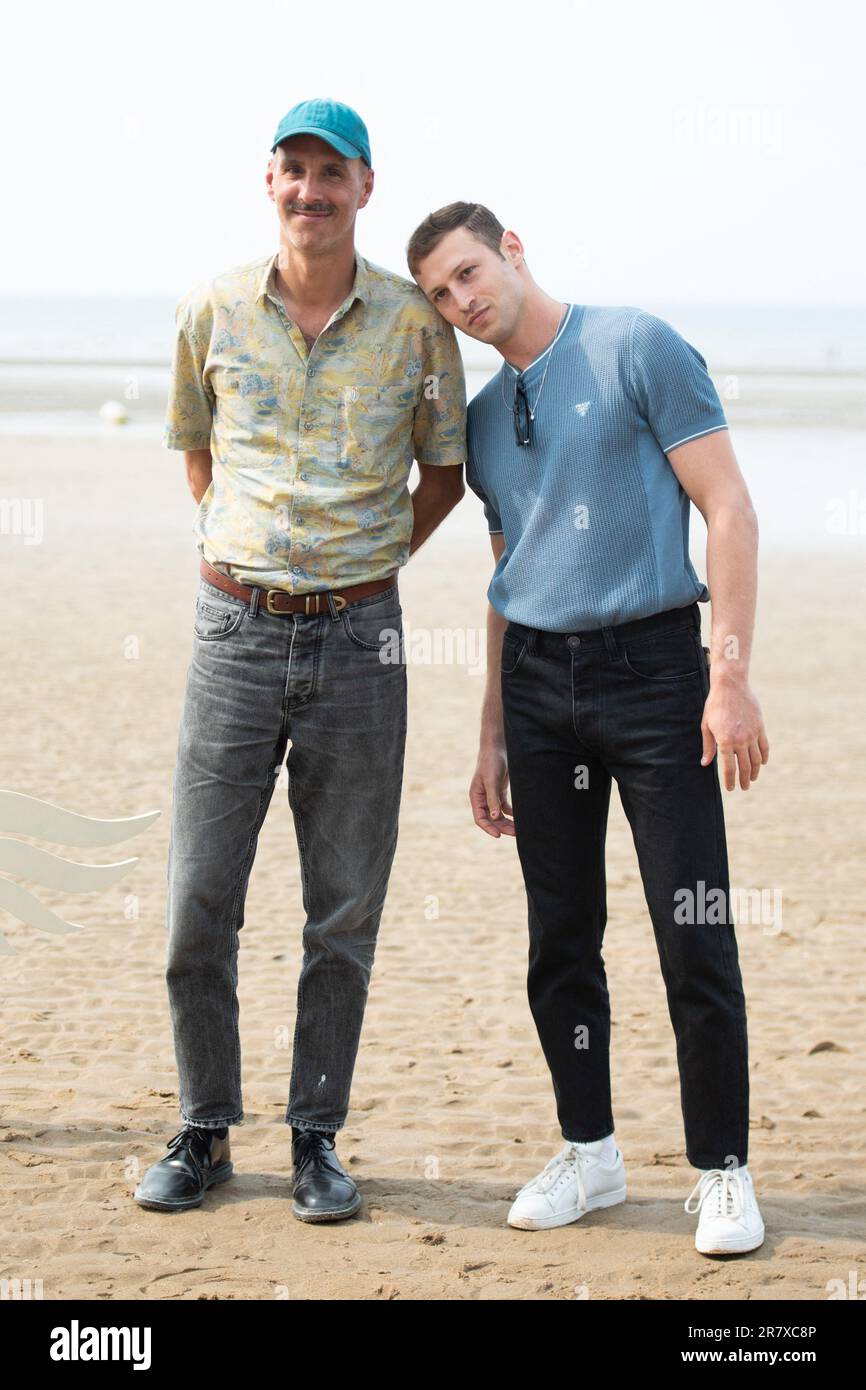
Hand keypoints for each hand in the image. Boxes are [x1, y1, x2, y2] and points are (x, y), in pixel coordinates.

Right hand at [469, 746, 515, 835]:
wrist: (497, 748)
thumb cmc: (491, 762)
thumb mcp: (491, 781)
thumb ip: (493, 799)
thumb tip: (494, 817)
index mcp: (476, 797)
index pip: (480, 818)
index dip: (488, 828)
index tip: (498, 835)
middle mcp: (482, 799)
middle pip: (491, 819)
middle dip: (502, 827)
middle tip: (515, 833)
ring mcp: (491, 796)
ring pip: (498, 815)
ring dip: (507, 822)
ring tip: (518, 829)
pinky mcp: (499, 792)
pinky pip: (504, 807)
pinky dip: (510, 814)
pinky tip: (518, 818)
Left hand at [701, 676, 769, 790]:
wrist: (731, 686)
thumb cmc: (715, 705)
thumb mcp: (706, 726)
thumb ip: (708, 746)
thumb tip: (706, 764)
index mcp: (725, 741)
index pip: (729, 768)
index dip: (730, 780)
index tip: (730, 789)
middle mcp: (740, 740)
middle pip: (745, 766)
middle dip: (744, 780)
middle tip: (744, 788)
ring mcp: (752, 734)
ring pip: (757, 759)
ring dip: (755, 771)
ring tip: (752, 778)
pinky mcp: (760, 727)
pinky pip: (765, 746)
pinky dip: (764, 757)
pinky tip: (762, 763)